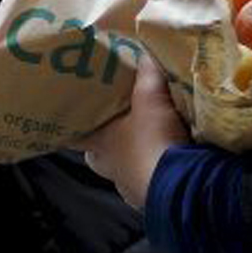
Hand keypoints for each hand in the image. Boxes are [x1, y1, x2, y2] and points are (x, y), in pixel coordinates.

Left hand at [81, 55, 191, 207]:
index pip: (73, 137)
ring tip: (149, 142)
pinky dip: (156, 173)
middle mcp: (107, 168)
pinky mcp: (151, 200)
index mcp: (98, 145)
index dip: (71, 127)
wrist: (182, 188)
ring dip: (134, 158)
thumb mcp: (151, 101)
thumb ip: (148, 76)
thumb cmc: (152, 141)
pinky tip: (168, 164)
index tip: (69, 119)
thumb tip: (145, 53)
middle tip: (118, 126)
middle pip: (98, 155)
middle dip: (106, 142)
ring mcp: (128, 186)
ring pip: (124, 169)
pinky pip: (149, 183)